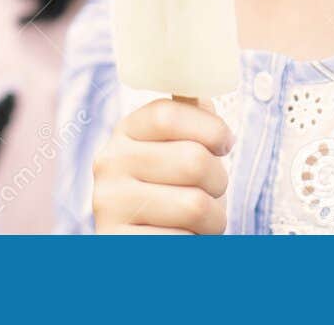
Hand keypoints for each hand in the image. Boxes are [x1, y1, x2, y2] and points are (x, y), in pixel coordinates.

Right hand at [92, 97, 232, 233]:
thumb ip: (189, 117)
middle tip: (210, 193)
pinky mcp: (119, 245)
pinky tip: (180, 242)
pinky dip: (194, 245)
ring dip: (213, 219)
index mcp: (125, 131)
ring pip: (195, 205)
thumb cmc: (172, 193)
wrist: (142, 248)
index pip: (168, 114)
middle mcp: (109, 163)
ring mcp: (110, 205)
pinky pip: (183, 243)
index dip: (210, 128)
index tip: (224, 144)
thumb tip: (202, 84)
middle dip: (219, 182)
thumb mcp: (176, 148)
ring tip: (197, 222)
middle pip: (193, 160)